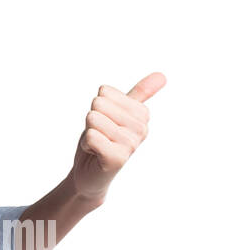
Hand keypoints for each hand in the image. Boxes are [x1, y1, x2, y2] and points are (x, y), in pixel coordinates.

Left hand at [69, 72, 165, 202]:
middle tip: (100, 135)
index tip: (105, 123)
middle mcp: (141, 129)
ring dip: (88, 133)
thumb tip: (162, 75)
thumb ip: (139, 94)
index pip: (104, 92)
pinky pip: (90, 136)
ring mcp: (131, 144)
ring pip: (93, 118)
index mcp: (142, 115)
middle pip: (98, 103)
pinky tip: (95, 155)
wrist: (89, 175)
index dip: (97, 107)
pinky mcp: (118, 159)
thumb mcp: (118, 112)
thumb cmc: (102, 140)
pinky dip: (86, 145)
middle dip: (91, 120)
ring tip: (98, 144)